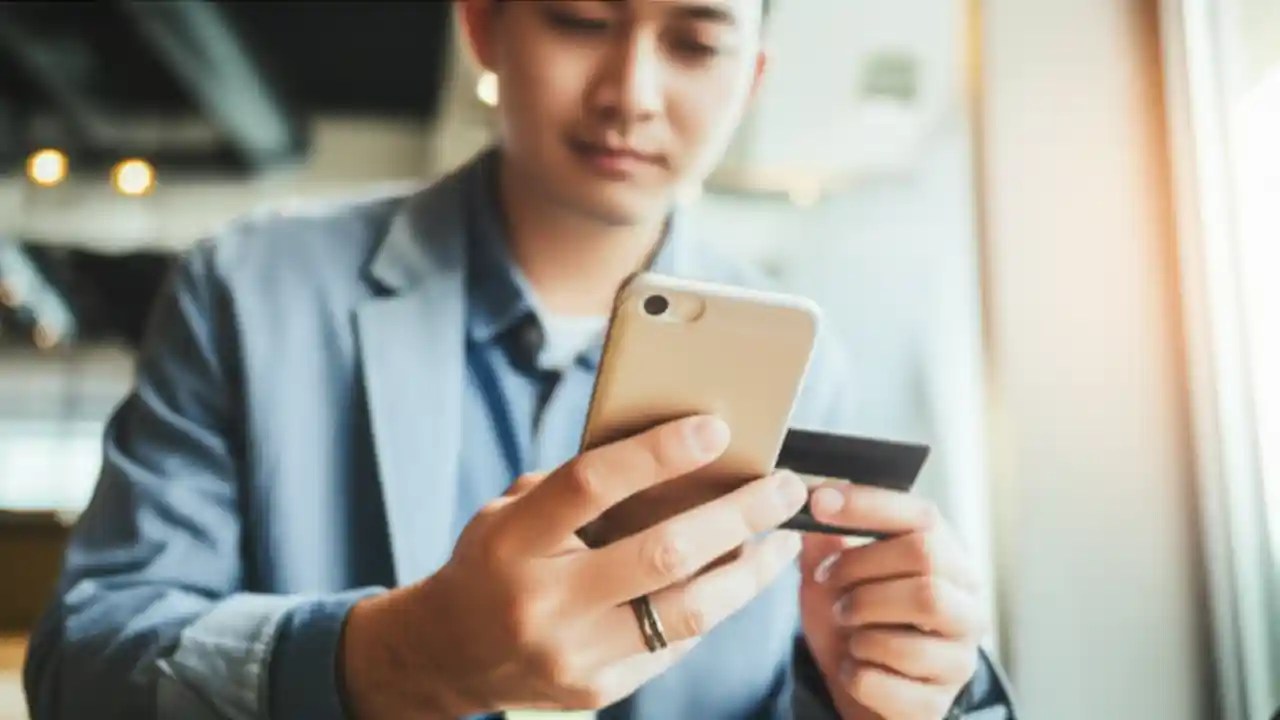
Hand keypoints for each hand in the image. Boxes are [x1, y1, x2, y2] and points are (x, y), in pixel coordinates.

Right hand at [340, 415, 809, 718]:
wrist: (450, 655)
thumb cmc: (492, 563)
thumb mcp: (511, 512)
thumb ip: (579, 488)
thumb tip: (674, 457)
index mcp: (513, 542)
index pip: (592, 485)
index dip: (658, 453)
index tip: (716, 429)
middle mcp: (543, 602)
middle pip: (661, 553)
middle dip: (737, 515)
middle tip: (784, 487)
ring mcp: (574, 654)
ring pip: (688, 611)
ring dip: (749, 572)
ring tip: (784, 539)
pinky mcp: (600, 690)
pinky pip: (677, 642)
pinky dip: (715, 605)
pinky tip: (740, 577)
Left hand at [798, 483, 988, 719]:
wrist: (861, 695)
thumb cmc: (856, 623)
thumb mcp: (832, 578)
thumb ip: (827, 542)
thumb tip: (818, 494)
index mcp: (944, 561)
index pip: (922, 516)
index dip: (870, 504)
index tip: (820, 501)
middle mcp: (964, 602)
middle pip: (925, 558)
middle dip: (861, 568)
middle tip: (829, 582)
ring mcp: (959, 654)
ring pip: (924, 608)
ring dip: (863, 619)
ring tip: (845, 627)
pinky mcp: (939, 700)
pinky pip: (895, 678)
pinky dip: (858, 672)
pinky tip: (852, 666)